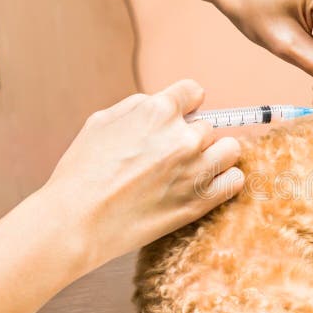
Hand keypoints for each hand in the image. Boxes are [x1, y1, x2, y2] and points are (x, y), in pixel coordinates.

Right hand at [40, 79, 243, 274]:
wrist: (76, 220)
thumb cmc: (82, 172)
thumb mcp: (102, 121)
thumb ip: (139, 108)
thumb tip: (164, 104)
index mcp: (157, 111)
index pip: (194, 91)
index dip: (187, 105)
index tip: (181, 117)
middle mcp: (182, 137)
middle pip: (209, 126)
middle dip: (193, 138)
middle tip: (171, 157)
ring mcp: (195, 169)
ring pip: (230, 149)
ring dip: (216, 156)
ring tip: (194, 169)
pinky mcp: (201, 200)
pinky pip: (235, 180)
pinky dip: (226, 181)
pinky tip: (208, 185)